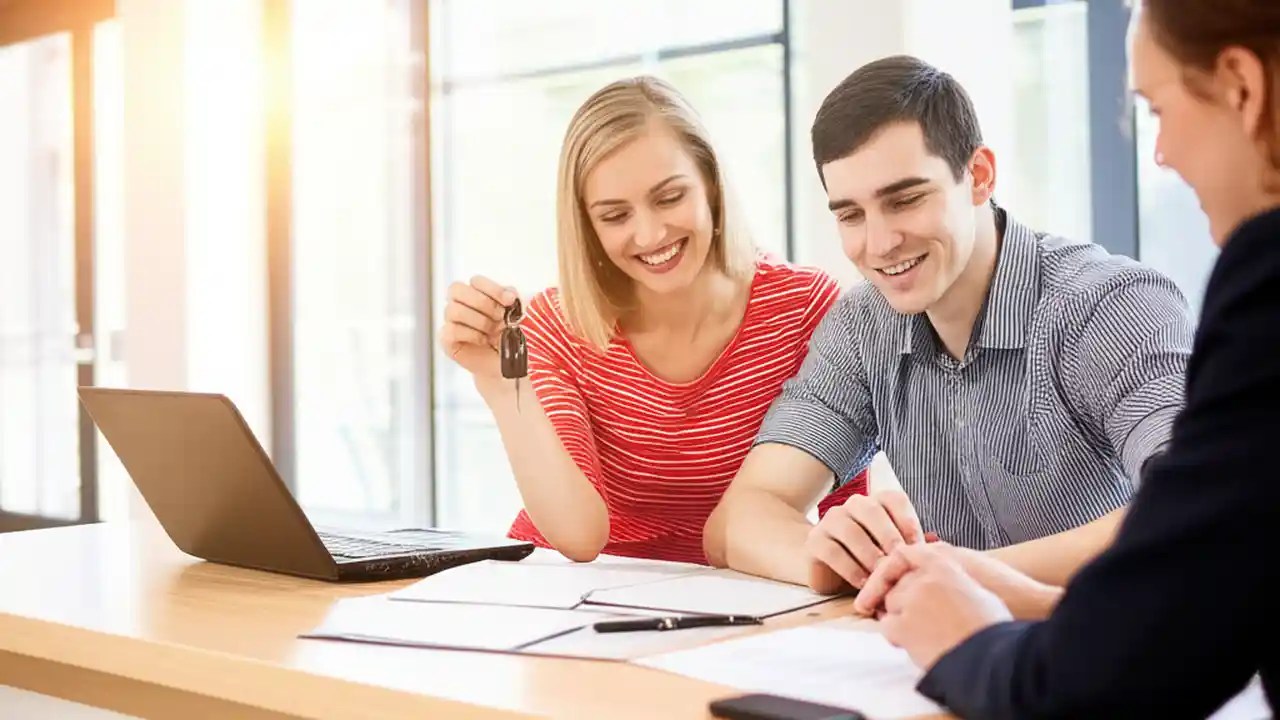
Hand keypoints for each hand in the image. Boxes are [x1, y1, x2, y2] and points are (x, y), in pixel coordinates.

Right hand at [438, 276, 518, 381]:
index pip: (475, 281)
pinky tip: (483, 340)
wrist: (506, 364)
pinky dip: (471, 334)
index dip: (493, 289)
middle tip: (500, 317)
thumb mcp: (516, 314)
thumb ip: (511, 299)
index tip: (510, 301)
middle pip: (456, 289)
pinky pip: (451, 330)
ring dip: (479, 321)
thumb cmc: (509, 338)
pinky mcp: (447, 340)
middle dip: (483, 303)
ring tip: (493, 332)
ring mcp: (451, 322)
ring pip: (453, 310)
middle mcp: (460, 305)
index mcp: (476, 294)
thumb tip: (509, 293)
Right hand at [804, 490, 923, 591]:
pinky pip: (833, 551)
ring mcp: (831, 520)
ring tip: (881, 575)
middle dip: (889, 537)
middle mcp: (853, 505)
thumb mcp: (892, 553)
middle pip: (872, 512)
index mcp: (876, 502)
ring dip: (869, 554)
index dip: (908, 522)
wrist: (829, 570)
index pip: (894, 500)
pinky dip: (850, 568)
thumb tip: (935, 544)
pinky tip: (862, 583)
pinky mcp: (814, 541)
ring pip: (851, 531)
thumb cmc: (870, 561)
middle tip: (899, 561)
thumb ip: (910, 546)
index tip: (918, 548)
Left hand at [872, 544, 1013, 669]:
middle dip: (902, 599)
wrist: (996, 654)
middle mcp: (925, 578)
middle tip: (915, 616)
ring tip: (922, 633)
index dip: (897, 567)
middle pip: (897, 583)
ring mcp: (913, 601)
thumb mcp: (976, 587)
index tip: (892, 579)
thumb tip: (943, 585)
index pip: (907, 553)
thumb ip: (952, 578)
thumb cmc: (994, 624)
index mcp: (945, 563)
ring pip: (890, 604)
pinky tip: (913, 643)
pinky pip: (887, 626)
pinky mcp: (905, 625)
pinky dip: (895, 635)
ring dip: (900, 616)